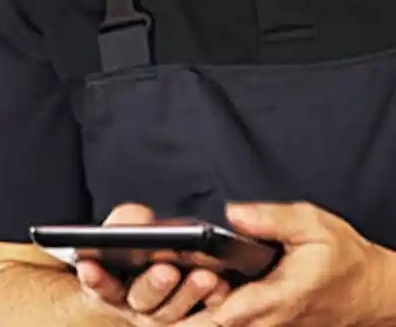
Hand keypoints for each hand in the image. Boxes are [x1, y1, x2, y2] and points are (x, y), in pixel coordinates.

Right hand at [78, 203, 230, 324]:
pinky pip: (201, 319)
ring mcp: (161, 316)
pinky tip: (222, 287)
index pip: (97, 283)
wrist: (151, 270)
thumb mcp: (123, 229)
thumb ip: (126, 222)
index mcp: (107, 284)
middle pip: (141, 300)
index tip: (90, 267)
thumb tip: (141, 219)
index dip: (95, 277)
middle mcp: (133, 305)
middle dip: (153, 285)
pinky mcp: (190, 320)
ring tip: (206, 277)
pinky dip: (211, 304)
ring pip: (172, 312)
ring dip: (188, 295)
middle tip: (167, 270)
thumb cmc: (133, 248)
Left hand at [179, 202, 395, 326]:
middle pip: (214, 326)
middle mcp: (269, 321)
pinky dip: (207, 313)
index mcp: (281, 296)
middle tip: (163, 282)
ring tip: (174, 284)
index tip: (179, 278)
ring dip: (194, 312)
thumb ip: (271, 219)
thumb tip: (233, 214)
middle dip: (186, 308)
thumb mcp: (311, 224)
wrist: (365, 288)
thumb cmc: (340, 256)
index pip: (229, 313)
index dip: (199, 298)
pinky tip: (192, 292)